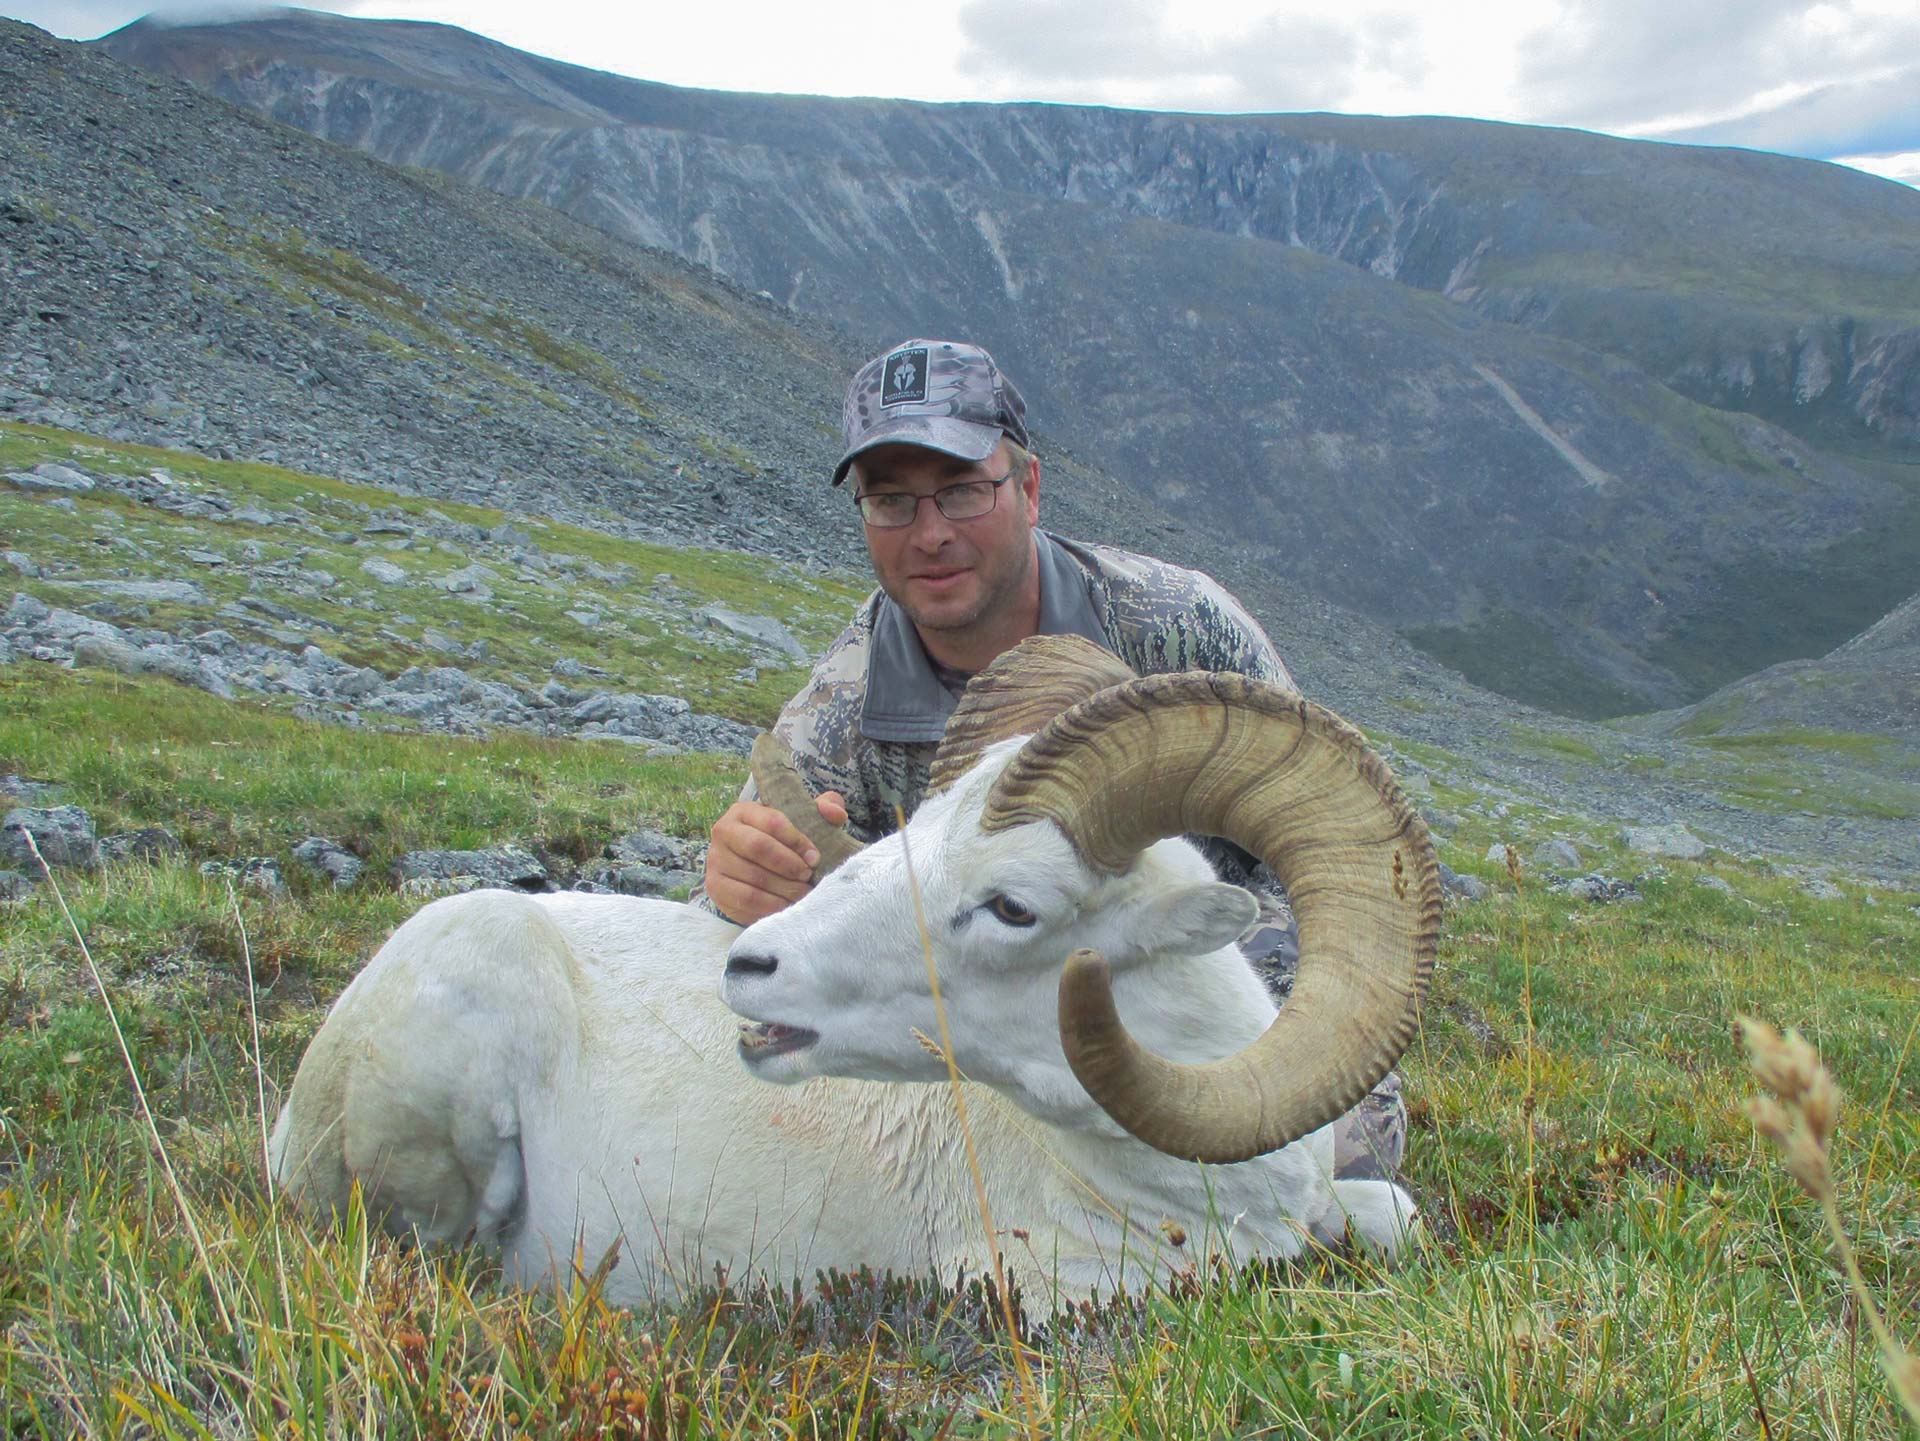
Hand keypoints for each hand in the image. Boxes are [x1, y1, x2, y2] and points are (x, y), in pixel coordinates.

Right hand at [705, 790, 848, 925]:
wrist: (757, 866)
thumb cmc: (783, 841)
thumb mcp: (804, 820)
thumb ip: (824, 808)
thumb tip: (835, 813)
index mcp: (744, 811)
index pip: (772, 821)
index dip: (797, 840)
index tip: (814, 857)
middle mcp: (724, 832)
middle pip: (758, 847)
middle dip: (789, 865)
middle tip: (808, 876)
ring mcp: (716, 861)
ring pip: (753, 878)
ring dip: (784, 889)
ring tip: (803, 893)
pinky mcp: (715, 887)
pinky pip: (745, 900)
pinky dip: (772, 906)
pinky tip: (788, 906)